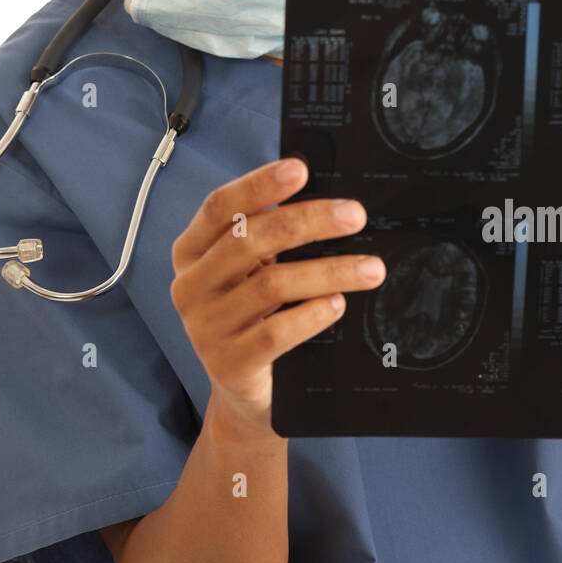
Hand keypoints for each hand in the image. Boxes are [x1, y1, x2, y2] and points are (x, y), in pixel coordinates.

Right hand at [170, 158, 384, 435]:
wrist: (246, 394)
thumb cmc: (256, 315)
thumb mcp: (253, 271)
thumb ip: (270, 235)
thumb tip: (327, 197)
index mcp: (191, 251)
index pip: (219, 207)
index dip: (258, 185)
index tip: (301, 168)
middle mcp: (190, 285)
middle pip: (249, 240)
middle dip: (309, 222)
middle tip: (355, 215)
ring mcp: (204, 327)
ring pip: (270, 286)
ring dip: (328, 271)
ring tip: (371, 268)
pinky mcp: (227, 364)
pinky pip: (274, 333)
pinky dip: (311, 315)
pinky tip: (338, 304)